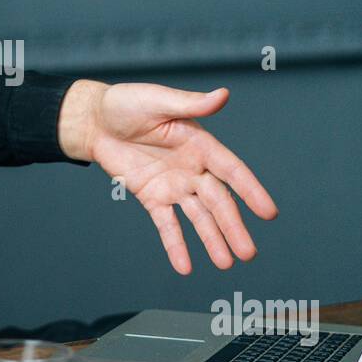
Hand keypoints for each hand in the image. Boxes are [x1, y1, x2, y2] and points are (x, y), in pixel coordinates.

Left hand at [59, 80, 277, 273]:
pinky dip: (176, 246)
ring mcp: (173, 185)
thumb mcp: (156, 100)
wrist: (93, 121)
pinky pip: (167, 225)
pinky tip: (185, 267)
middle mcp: (192, 168)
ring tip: (226, 264)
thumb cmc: (126, 104)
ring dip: (212, 240)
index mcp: (199, 143)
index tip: (269, 213)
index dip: (250, 191)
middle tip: (248, 254)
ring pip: (198, 217)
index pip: (231, 171)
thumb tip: (222, 95)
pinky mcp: (152, 198)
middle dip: (233, 227)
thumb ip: (189, 104)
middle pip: (218, 202)